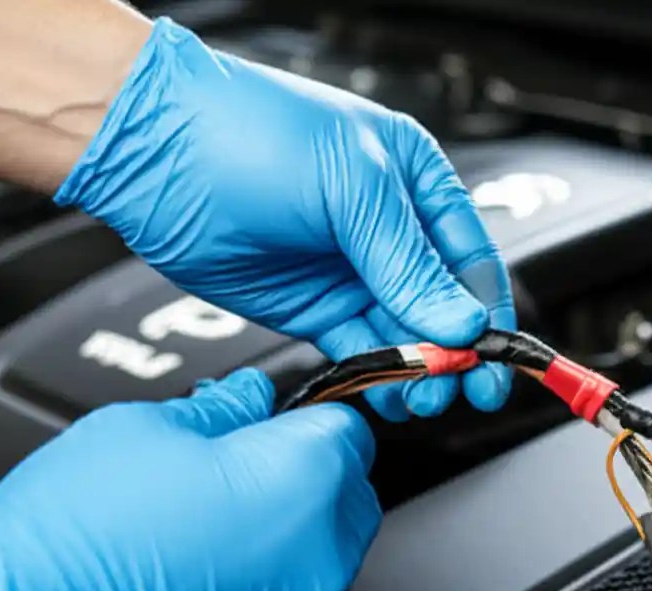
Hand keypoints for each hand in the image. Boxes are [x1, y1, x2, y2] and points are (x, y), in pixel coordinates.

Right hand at [0, 369, 379, 590]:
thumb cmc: (72, 542)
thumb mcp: (141, 429)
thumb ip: (218, 409)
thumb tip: (246, 399)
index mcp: (302, 482)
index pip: (349, 428)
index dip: (305, 416)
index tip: (270, 421)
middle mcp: (318, 558)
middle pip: (346, 496)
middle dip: (304, 474)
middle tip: (234, 466)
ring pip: (317, 555)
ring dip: (281, 532)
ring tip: (199, 522)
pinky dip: (257, 584)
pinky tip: (194, 570)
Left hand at [55, 18, 515, 420]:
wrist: (153, 150)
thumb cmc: (249, 133)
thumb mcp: (350, 187)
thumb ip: (407, 263)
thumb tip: (460, 323)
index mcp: (414, 181)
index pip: (471, 258)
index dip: (490, 312)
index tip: (498, 359)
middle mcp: (388, 229)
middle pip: (444, 306)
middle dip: (460, 353)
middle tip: (466, 391)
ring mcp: (349, 271)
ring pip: (404, 335)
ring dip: (419, 370)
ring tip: (423, 396)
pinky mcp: (312, 307)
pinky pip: (358, 349)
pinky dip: (376, 374)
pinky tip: (387, 391)